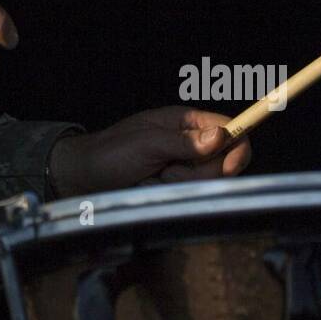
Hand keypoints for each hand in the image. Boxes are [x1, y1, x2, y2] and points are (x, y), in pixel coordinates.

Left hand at [48, 106, 251, 196]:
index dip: (236, 148)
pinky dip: (173, 196)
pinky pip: (191, 197)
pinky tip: (153, 188)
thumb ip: (183, 142)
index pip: (230, 130)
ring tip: (154, 177)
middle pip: (224, 162)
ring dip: (181, 184)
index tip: (228, 165)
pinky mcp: (176, 189)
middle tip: (166, 168)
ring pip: (208, 183)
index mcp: (186, 122)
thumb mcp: (145, 143)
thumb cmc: (109, 152)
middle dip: (197, 172)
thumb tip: (220, 136)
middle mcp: (190, 144)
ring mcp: (184, 167)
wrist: (84, 177)